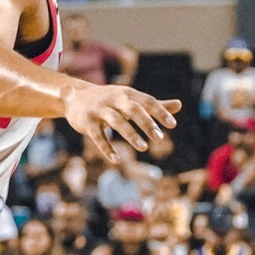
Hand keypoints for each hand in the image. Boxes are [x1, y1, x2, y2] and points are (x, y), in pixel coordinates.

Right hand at [64, 85, 180, 163]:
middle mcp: (114, 99)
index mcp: (127, 94)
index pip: (147, 101)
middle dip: (147, 123)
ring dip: (130, 135)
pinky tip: (117, 160)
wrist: (74, 97)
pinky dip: (107, 148)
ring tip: (144, 148)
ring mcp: (99, 110)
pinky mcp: (86, 122)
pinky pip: (97, 136)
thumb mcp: (131, 99)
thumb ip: (153, 104)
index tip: (172, 124)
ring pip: (116, 121)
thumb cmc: (109, 100)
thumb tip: (180, 105)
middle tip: (160, 138)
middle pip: (133, 109)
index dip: (160, 112)